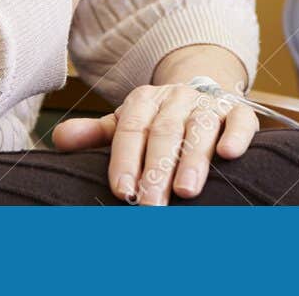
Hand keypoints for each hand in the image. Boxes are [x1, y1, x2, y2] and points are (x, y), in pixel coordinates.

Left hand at [50, 81, 258, 204]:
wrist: (201, 94)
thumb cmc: (158, 121)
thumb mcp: (125, 123)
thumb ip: (94, 134)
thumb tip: (59, 139)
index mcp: (145, 100)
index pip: (131, 129)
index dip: (126, 160)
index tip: (121, 190)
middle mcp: (177, 98)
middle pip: (165, 132)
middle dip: (157, 170)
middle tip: (150, 205)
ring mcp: (208, 104)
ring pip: (200, 128)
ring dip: (193, 159)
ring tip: (186, 191)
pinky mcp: (238, 111)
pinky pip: (240, 119)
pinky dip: (236, 135)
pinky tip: (228, 154)